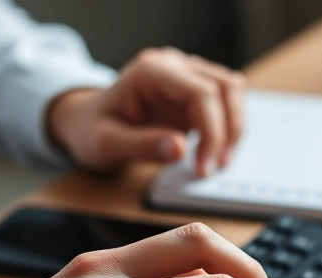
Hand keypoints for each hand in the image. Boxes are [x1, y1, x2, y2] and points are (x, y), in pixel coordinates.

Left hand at [47, 48, 246, 176]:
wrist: (86, 123)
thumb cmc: (92, 131)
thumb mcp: (106, 144)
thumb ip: (141, 146)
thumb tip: (180, 149)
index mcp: (151, 70)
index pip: (201, 92)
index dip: (212, 131)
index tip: (204, 167)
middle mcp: (173, 65)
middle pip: (224, 87)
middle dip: (227, 132)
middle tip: (213, 168)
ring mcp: (187, 74)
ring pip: (232, 89)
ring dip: (234, 127)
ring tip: (220, 161)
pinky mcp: (196, 90)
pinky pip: (227, 101)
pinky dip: (230, 126)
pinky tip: (215, 151)